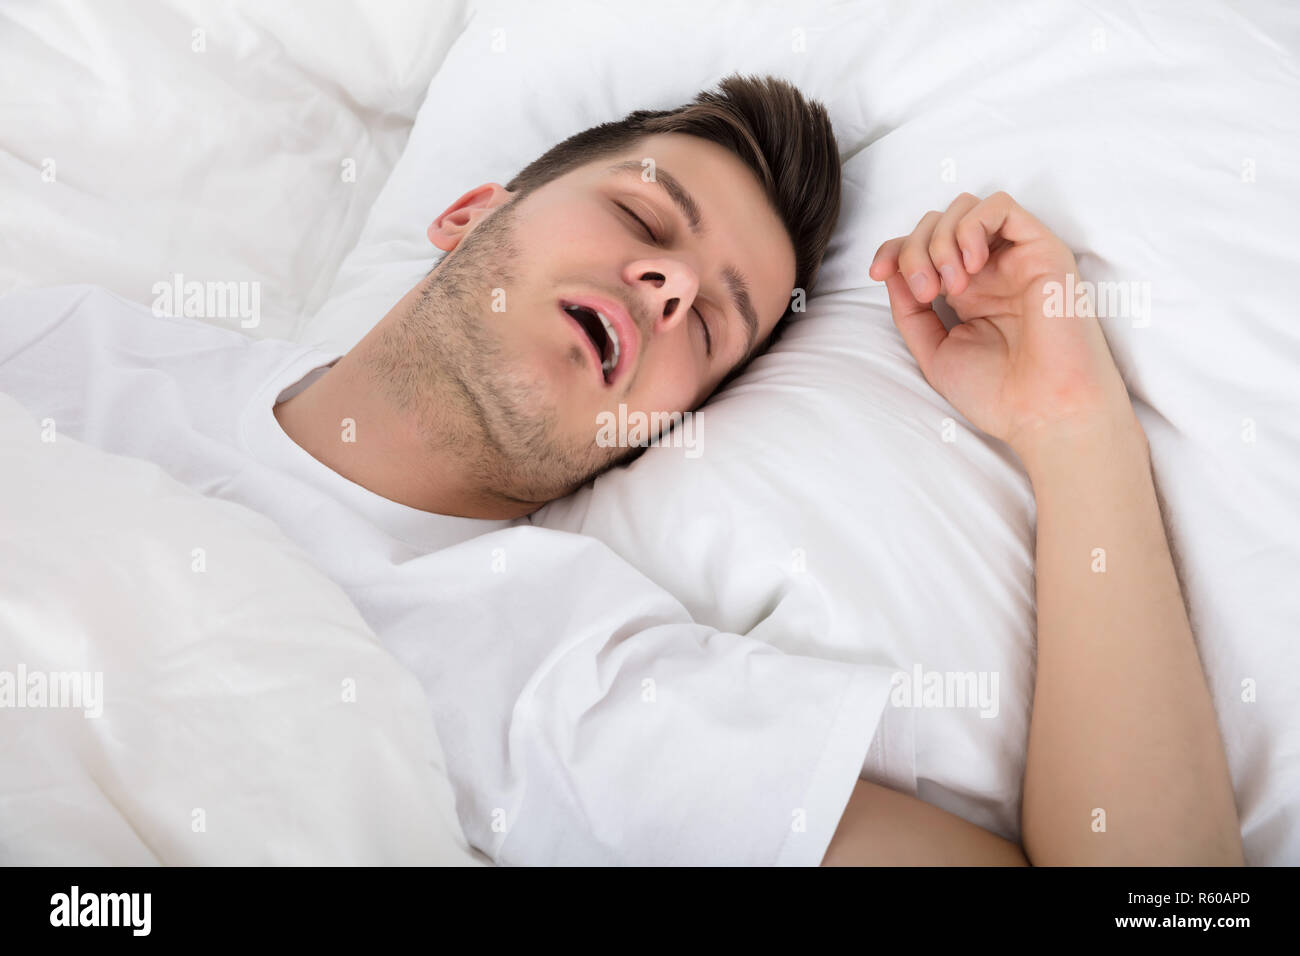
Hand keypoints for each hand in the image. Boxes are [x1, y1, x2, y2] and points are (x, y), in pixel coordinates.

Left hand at [869, 192, 1134, 461]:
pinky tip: (969, 264)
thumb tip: (890, 269)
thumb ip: (909, 311)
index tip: (877, 273)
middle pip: (938, 223)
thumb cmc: (998, 393)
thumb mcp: (933, 351)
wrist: (1044, 413)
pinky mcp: (1043, 250)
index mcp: (966, 293)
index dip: (894, 249)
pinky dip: (972, 225)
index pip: (922, 247)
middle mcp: (990, 271)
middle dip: (915, 248)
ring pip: (965, 208)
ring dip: (941, 238)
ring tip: (949, 285)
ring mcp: (1015, 259)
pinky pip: (1001, 207)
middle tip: (925, 292)